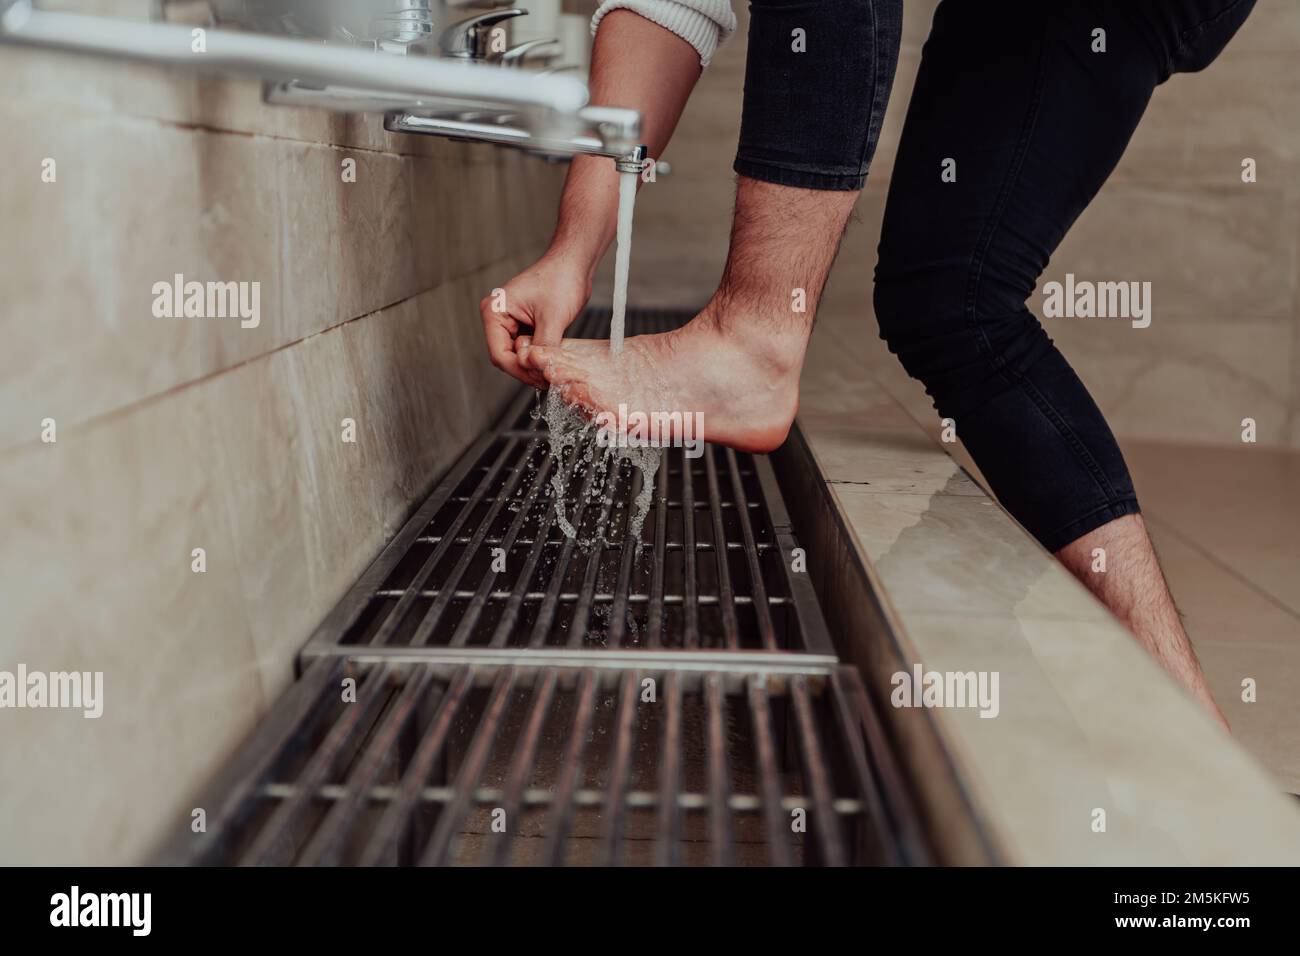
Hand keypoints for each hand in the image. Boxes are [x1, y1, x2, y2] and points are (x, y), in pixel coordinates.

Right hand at [479, 250, 591, 387]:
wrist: (574, 262)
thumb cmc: (561, 279)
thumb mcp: (553, 317)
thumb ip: (544, 347)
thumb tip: (542, 371)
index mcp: (495, 311)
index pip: (499, 354)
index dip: (519, 370)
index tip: (539, 379)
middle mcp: (499, 317)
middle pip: (506, 357)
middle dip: (527, 369)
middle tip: (548, 378)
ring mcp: (511, 322)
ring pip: (518, 355)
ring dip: (534, 364)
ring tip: (552, 370)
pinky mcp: (525, 325)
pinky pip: (528, 348)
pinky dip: (539, 356)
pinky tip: (553, 361)